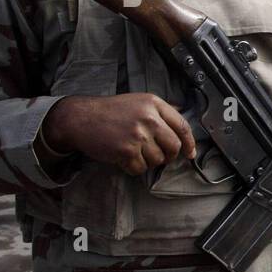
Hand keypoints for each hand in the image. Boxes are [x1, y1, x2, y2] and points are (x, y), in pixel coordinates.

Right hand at [42, 93, 195, 175]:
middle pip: (174, 147)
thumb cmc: (109, 112)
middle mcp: (149, 118)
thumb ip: (160, 111)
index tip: (190, 153)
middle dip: (168, 156)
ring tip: (133, 151)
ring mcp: (138, 135)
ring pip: (158, 160)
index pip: (182, 126)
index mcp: (154, 104)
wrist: (80, 118)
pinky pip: (140, 168)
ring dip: (147, 161)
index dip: (190, 143)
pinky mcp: (127, 150)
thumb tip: (182, 121)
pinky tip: (123, 157)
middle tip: (157, 155)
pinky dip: (133, 167)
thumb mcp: (138, 102)